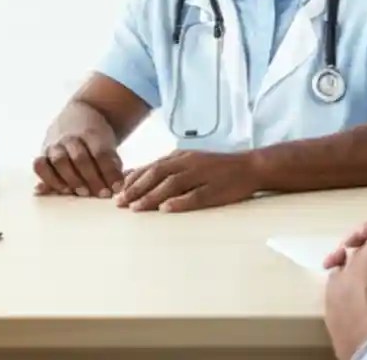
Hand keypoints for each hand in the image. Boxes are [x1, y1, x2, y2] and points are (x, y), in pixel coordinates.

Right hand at [33, 125, 123, 198]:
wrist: (77, 116)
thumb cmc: (96, 138)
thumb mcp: (108, 144)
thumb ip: (112, 164)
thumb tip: (116, 186)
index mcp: (91, 133)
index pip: (101, 153)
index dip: (109, 172)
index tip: (117, 187)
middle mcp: (70, 137)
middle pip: (80, 158)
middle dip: (92, 179)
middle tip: (102, 194)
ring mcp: (54, 144)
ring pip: (59, 161)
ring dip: (71, 180)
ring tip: (82, 193)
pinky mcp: (43, 153)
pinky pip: (39, 165)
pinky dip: (48, 179)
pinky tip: (61, 190)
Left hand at [114, 150, 257, 211]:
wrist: (249, 167)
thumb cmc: (215, 167)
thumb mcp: (187, 162)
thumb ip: (164, 169)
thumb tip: (135, 176)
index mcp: (180, 157)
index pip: (151, 167)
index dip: (133, 180)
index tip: (116, 193)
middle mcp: (188, 163)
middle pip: (157, 175)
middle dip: (136, 189)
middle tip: (120, 204)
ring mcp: (201, 175)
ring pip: (172, 185)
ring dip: (152, 196)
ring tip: (136, 208)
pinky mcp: (215, 189)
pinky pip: (195, 196)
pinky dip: (180, 202)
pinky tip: (166, 209)